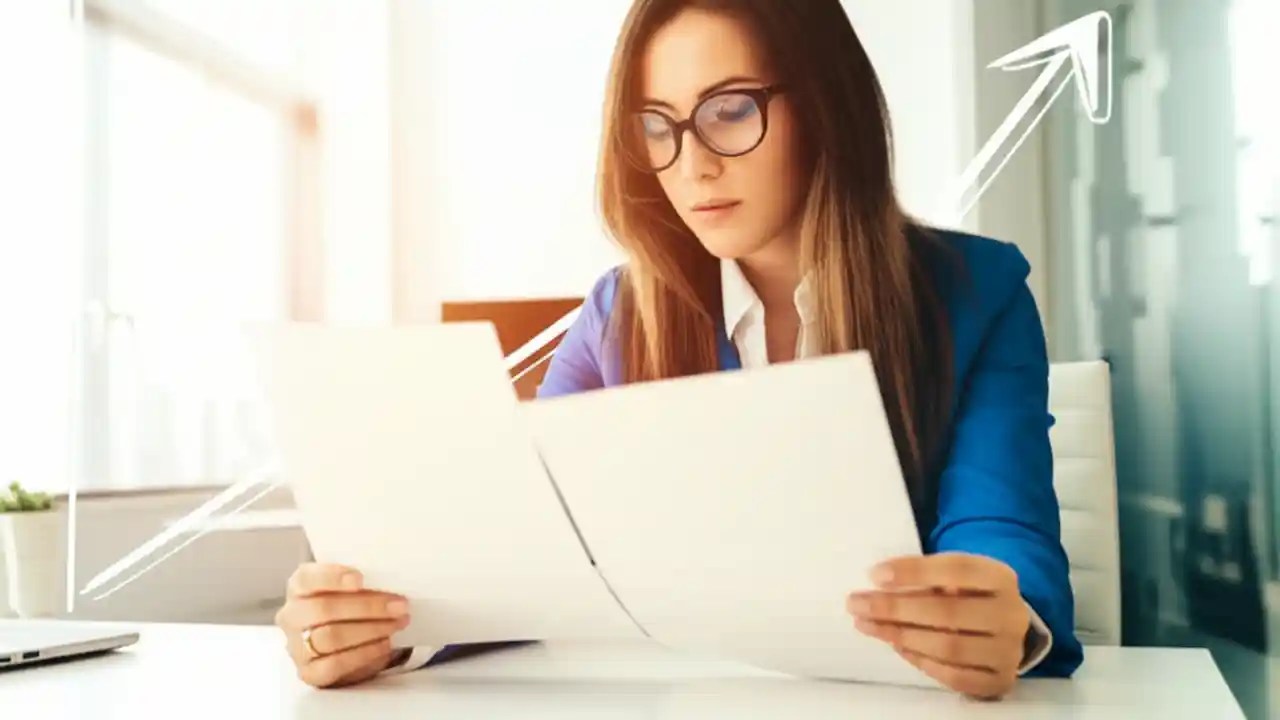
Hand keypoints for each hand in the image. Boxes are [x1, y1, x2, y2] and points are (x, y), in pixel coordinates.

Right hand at [275, 563, 411, 687]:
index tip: (360, 579)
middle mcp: (292, 615)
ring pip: (331, 637)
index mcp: (299, 587)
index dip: (332, 577)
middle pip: (323, 609)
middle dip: (367, 606)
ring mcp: (297, 646)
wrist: (345, 645)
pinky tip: (385, 644)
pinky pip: (336, 664)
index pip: (307, 578)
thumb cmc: (349, 608)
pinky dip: (366, 652)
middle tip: (399, 605)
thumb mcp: (351, 590)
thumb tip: (389, 582)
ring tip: (397, 622)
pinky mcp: (309, 672)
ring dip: (372, 629)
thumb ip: (361, 583)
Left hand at [846, 553, 1028, 699]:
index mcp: (1000, 578)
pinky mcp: (999, 680)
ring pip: (949, 647)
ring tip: (868, 625)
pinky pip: (955, 676)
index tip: (875, 574)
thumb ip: (926, 576)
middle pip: (949, 612)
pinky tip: (897, 647)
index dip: (915, 571)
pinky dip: (922, 662)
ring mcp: (1008, 651)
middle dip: (896, 609)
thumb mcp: (956, 577)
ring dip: (901, 636)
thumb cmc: (969, 595)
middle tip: (857, 604)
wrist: (1005, 628)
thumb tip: (878, 581)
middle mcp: (1011, 614)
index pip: (957, 569)